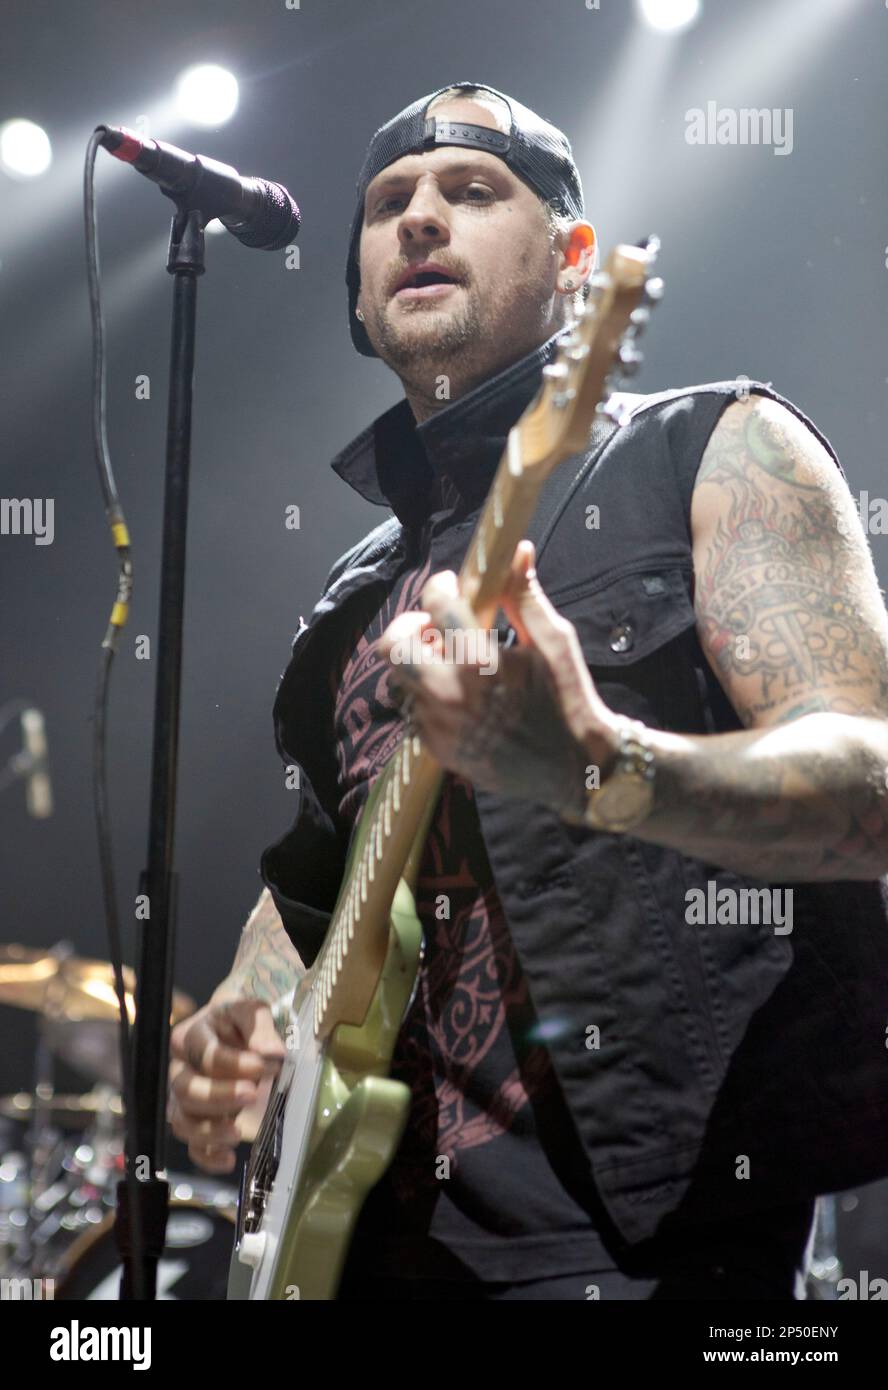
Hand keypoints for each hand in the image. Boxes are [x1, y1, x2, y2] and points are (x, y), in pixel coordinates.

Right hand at [167, 997, 285, 1173]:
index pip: (205, 1055)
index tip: (268, 1065)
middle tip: (252, 1093)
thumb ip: (260, 1028)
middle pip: (185, 1089)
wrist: (237, 1032)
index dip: (235, 1063)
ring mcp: (184, 1098)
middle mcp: (180, 1068)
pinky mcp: (195, 1120)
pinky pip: (191, 1145)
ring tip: (237, 1133)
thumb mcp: (252, 1013)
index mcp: (192, 1036)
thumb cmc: (242, 1022)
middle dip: (218, 1096)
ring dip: (209, 1130)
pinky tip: (229, 1159)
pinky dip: (207, 1156)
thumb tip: (272, 1052)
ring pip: (182, 1120)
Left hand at [377, 540, 622, 818]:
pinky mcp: (439, 751)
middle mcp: (451, 696)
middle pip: (392, 647)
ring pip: (400, 681)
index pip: (436, 606)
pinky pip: (414, 713)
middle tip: (433, 626)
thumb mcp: (553, 641)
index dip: (439, 586)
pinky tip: (458, 696)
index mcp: (481, 663)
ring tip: (449, 662)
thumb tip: (515, 550)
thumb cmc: (568, 697)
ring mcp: (441, 727)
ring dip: (419, 664)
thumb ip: (524, 595)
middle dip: (408, 627)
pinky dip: (428, 697)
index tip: (449, 585)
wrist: (577, 767)